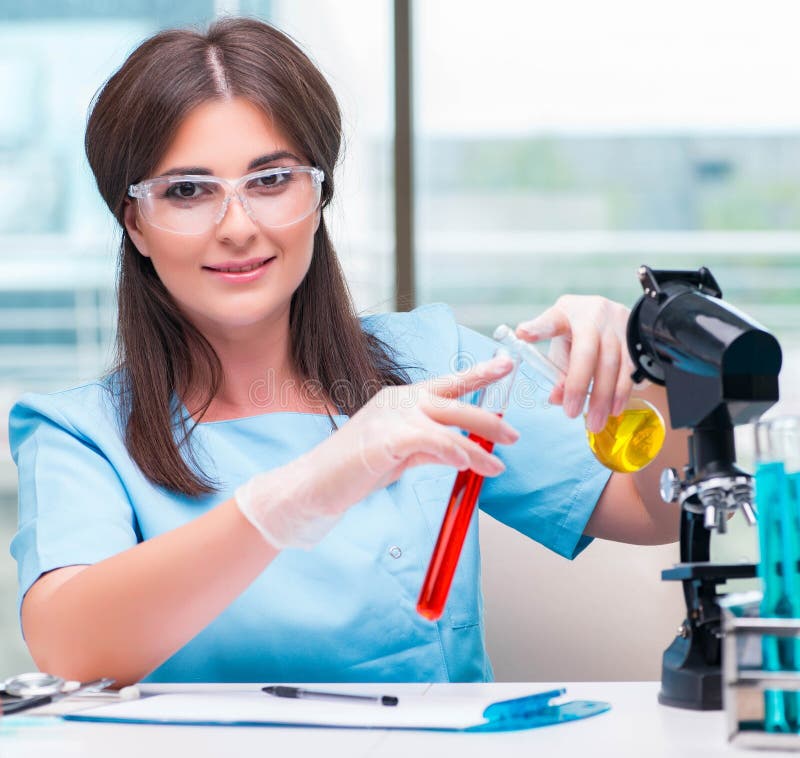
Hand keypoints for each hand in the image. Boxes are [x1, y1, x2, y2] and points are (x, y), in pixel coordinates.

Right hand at [236, 355, 519, 548]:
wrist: (316, 485)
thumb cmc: (358, 468)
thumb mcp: (403, 453)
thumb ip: (431, 446)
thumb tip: (464, 451)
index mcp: (404, 398)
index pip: (450, 383)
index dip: (480, 373)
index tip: (506, 364)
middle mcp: (400, 400)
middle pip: (456, 403)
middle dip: (489, 420)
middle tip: (515, 437)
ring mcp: (391, 416)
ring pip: (448, 424)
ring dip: (477, 447)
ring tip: (497, 465)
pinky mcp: (385, 438)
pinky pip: (429, 440)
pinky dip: (451, 449)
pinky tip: (466, 461)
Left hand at [515, 295, 636, 433]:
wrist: (613, 322)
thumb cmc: (579, 338)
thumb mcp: (563, 350)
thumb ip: (558, 374)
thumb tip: (558, 400)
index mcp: (566, 312)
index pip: (551, 320)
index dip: (538, 328)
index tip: (523, 334)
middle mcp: (594, 313)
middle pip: (587, 352)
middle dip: (579, 386)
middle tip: (571, 414)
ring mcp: (619, 323)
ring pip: (613, 363)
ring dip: (604, 397)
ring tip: (596, 422)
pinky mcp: (638, 336)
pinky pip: (632, 368)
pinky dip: (623, 392)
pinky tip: (616, 408)